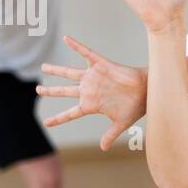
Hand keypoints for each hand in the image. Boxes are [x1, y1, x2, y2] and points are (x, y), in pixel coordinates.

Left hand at [37, 35, 147, 149]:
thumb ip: (111, 134)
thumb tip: (103, 148)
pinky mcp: (101, 66)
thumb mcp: (122, 123)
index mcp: (92, 105)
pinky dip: (76, 46)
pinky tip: (66, 39)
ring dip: (57, 70)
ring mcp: (93, 78)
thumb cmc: (137, 107)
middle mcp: (89, 90)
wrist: (148, 91)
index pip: (71, 113)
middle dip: (51, 91)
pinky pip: (86, 53)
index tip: (46, 123)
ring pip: (70, 73)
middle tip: (38, 90)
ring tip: (44, 67)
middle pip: (65, 91)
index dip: (58, 119)